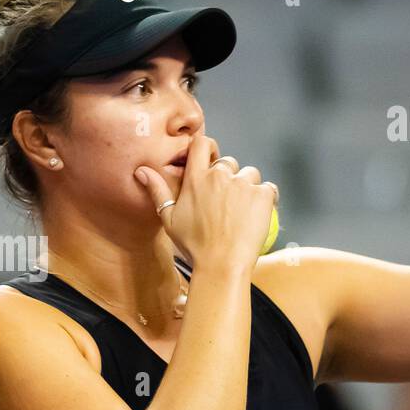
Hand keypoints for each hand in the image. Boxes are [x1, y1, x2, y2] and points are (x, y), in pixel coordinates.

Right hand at [134, 135, 277, 270]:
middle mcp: (219, 176)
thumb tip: (141, 171)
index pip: (201, 144)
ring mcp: (242, 184)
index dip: (207, 148)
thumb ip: (157, 191)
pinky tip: (256, 216)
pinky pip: (268, 188)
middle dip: (228, 177)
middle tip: (226, 202)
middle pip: (228, 162)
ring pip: (249, 174)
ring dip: (247, 188)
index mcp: (196, 179)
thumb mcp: (169, 219)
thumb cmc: (194, 245)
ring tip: (241, 212)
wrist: (222, 265)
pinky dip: (265, 199)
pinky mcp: (262, 194)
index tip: (209, 160)